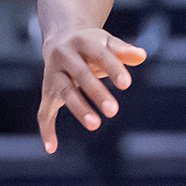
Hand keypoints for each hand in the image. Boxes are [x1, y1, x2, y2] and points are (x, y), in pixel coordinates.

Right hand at [38, 29, 147, 152]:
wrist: (60, 38)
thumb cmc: (92, 44)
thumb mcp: (107, 42)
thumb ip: (123, 51)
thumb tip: (142, 55)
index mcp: (82, 41)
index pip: (100, 55)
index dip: (113, 69)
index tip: (127, 85)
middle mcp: (64, 56)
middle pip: (81, 75)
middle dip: (97, 93)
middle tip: (113, 111)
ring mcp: (52, 74)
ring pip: (64, 92)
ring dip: (79, 109)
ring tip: (95, 125)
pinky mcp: (47, 91)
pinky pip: (43, 111)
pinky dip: (47, 129)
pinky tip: (52, 148)